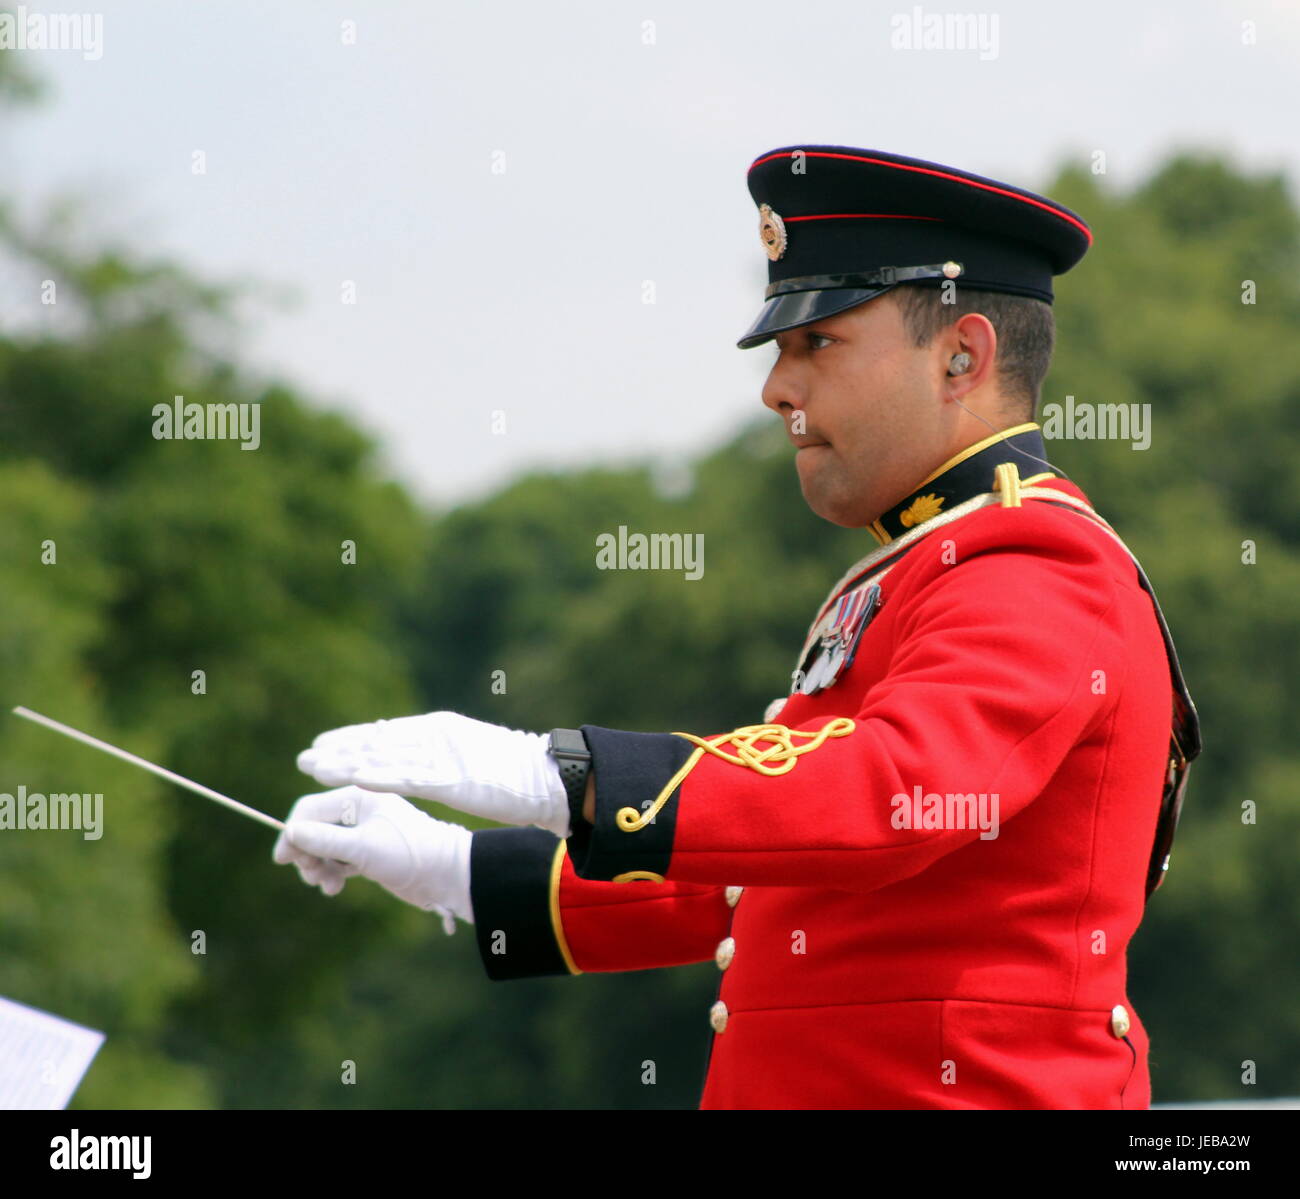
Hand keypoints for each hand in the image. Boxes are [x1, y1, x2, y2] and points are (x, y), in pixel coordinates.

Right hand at [273, 785, 472, 933]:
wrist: (447, 874)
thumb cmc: (408, 854)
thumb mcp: (362, 848)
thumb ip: (325, 840)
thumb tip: (290, 832)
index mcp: (359, 795)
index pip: (310, 809)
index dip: (293, 833)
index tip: (284, 861)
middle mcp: (359, 808)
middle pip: (313, 828)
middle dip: (307, 854)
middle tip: (313, 876)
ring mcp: (364, 830)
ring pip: (323, 846)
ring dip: (318, 867)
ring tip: (327, 886)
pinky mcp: (369, 851)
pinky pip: (337, 859)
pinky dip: (332, 872)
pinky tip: (335, 887)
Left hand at [296, 711, 570, 837]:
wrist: (549, 776)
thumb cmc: (514, 774)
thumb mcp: (470, 759)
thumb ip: (441, 758)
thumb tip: (417, 761)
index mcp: (441, 730)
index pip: (387, 733)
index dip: (353, 740)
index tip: (322, 746)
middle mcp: (437, 736)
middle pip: (379, 742)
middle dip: (340, 750)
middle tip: (304, 758)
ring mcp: (444, 755)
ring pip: (386, 757)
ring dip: (348, 762)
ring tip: (315, 767)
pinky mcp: (454, 777)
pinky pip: (410, 778)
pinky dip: (381, 777)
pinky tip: (355, 779)